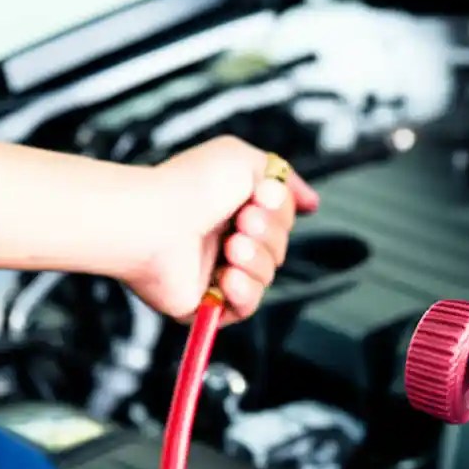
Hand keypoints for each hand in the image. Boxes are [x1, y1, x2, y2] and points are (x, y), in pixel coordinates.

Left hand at [125, 136, 319, 322]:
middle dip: (268, 235)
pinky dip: (244, 291)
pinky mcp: (205, 304)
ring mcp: (213, 273)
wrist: (155, 219)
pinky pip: (246, 308)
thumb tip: (313, 203)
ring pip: (266, 276)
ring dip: (255, 260)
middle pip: (278, 249)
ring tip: (230, 247)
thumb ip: (282, 175)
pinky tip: (225, 276)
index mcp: (233, 210)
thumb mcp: (244, 160)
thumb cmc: (193, 185)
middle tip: (240, 222)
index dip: (279, 210)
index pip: (281, 220)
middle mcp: (224, 241)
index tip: (261, 195)